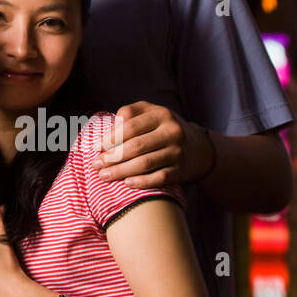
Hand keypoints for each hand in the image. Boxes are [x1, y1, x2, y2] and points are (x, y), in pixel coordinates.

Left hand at [90, 102, 211, 187]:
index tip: (97, 147)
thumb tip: (106, 133)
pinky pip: (158, 178)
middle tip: (96, 164)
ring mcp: (178, 152)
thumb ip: (129, 115)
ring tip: (104, 175)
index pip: (129, 126)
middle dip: (112, 157)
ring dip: (121, 171)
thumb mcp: (151, 113)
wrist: (200, 149)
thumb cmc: (164, 129)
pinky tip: (127, 183)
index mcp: (161, 114)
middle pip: (135, 146)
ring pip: (144, 164)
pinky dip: (141, 182)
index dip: (110, 137)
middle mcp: (172, 132)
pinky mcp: (181, 170)